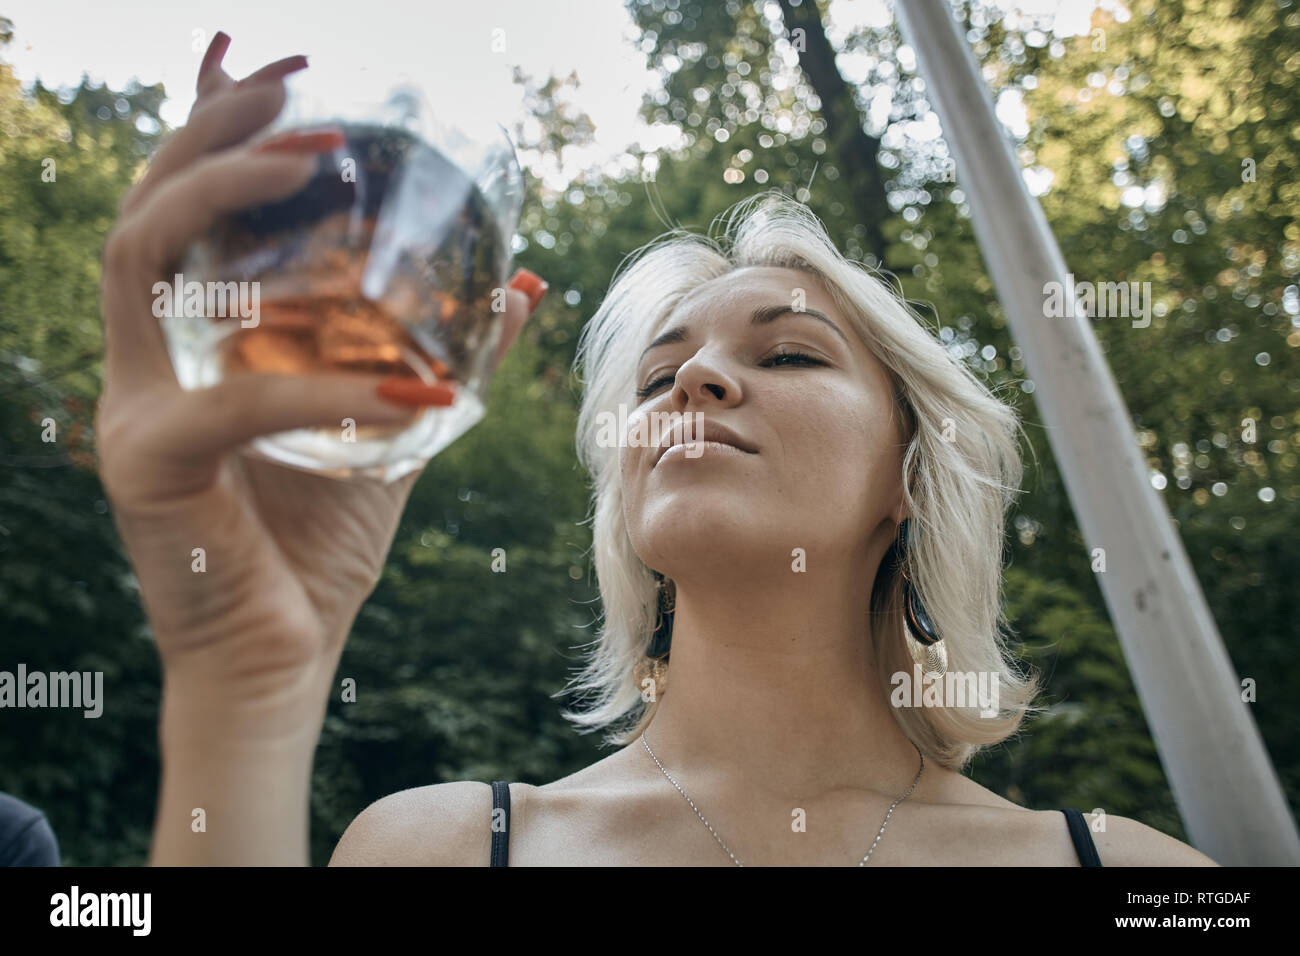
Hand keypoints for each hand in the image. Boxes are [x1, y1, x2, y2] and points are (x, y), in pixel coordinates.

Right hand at [95, 33, 545, 703]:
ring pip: (142, 255)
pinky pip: (237, 399)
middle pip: (146, 202)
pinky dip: (329, 384)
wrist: (281, 658)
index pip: (182, 208)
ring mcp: (129, 406)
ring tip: (317, 154)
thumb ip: (439, 353)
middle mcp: (143, 359)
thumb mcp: (395, 428)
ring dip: (224, 187)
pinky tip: (417, 385)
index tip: (275, 59)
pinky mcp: (144, 466)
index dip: (212, 123)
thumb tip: (523, 282)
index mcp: (190, 342)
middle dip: (214, 124)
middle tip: (296, 79)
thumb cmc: (324, 544)